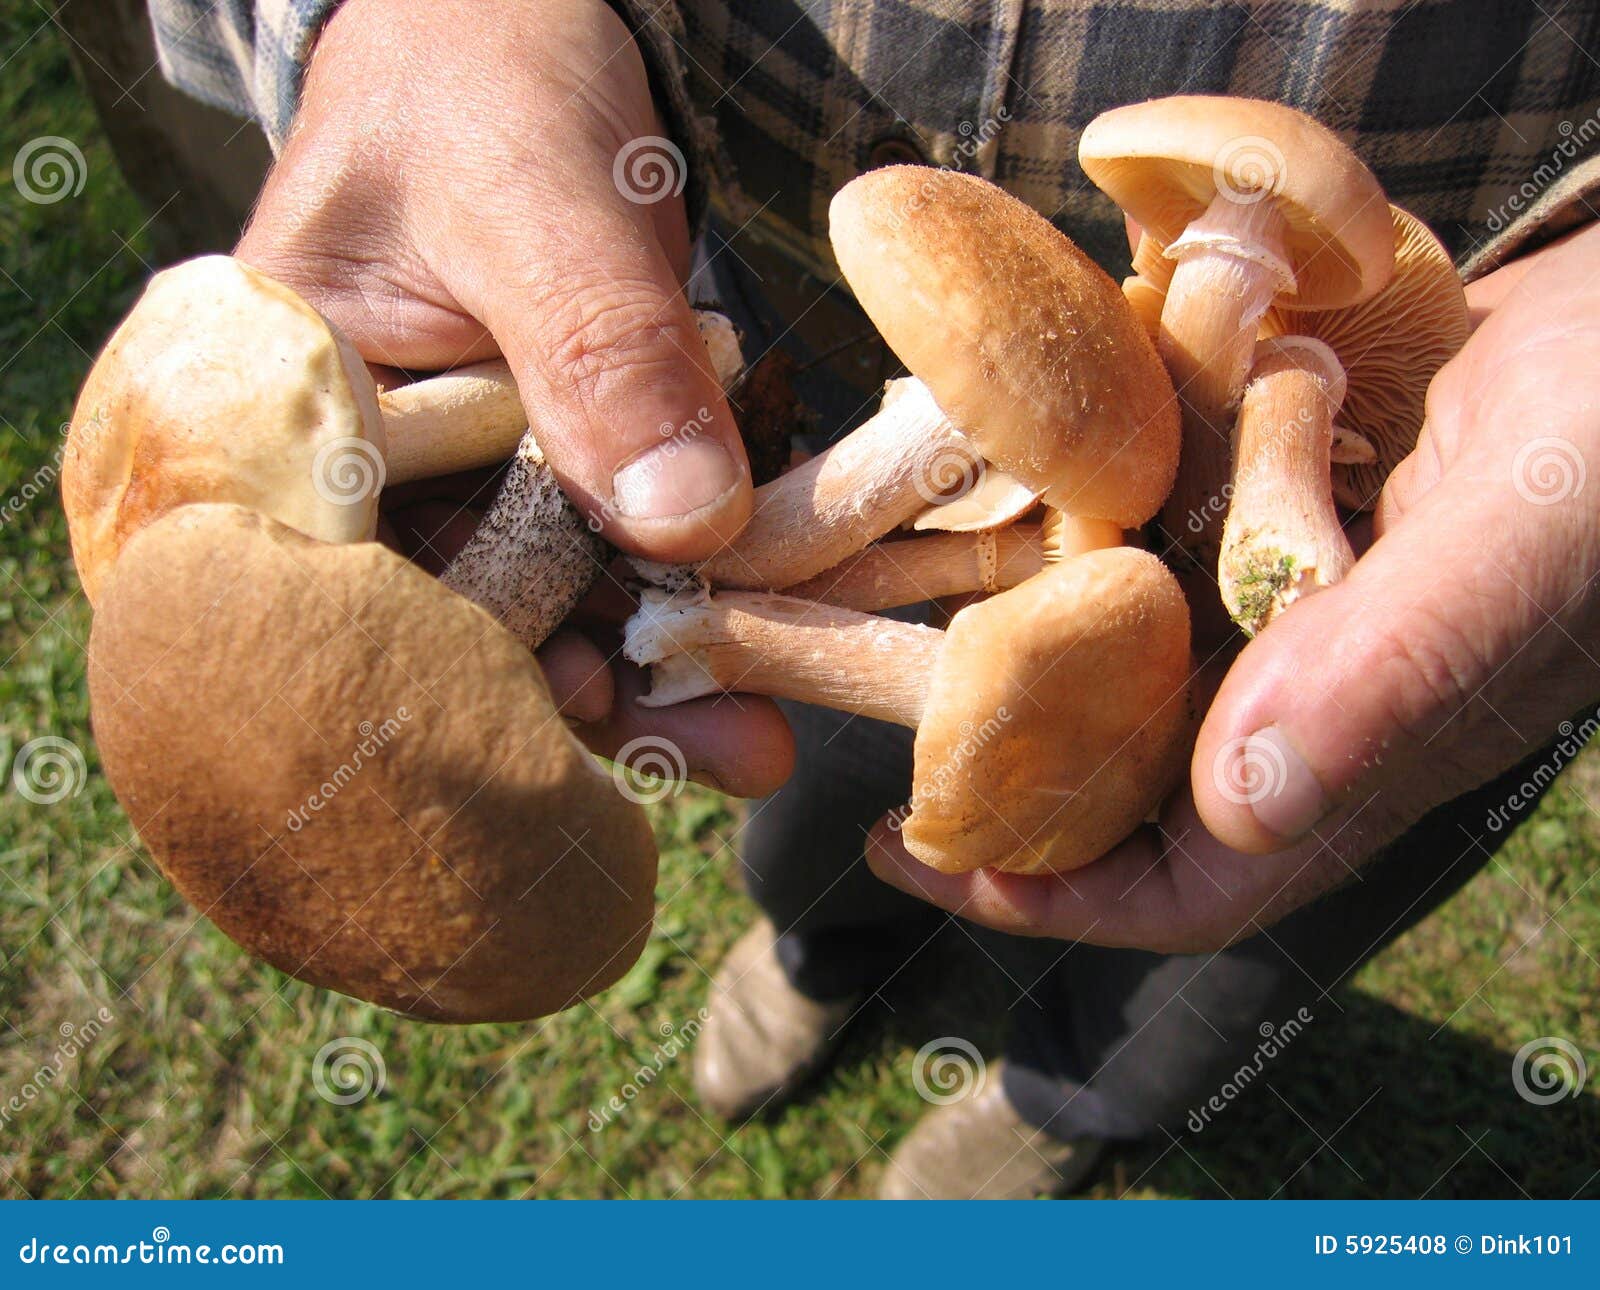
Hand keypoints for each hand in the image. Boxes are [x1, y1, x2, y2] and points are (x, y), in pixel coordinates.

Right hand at [239, 0, 791, 794]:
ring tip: (758, 739)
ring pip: (547, 606)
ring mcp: (460, 473)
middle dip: (589, 695)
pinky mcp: (545, 465)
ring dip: (652, 671)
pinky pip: (607, 555)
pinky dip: (679, 602)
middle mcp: (366, 470)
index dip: (468, 673)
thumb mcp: (534, 198)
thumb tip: (683, 524)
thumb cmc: (482, 75)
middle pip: (463, 626)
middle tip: (726, 748)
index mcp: (289, 417)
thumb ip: (597, 354)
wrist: (521, 24)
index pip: (359, 591)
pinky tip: (753, 656)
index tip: (587, 710)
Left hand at [869, 223, 1599, 949]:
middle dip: (1003, 765)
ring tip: (916, 589)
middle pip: (1127, 777)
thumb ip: (1395, 671)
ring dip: (1033, 635)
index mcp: (1367, 751)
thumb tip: (1242, 801)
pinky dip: (1096, 518)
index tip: (910, 853)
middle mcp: (1318, 694)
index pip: (1187, 884)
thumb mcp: (1522, 541)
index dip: (1046, 893)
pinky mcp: (1300, 508)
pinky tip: (1022, 465)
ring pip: (1137, 658)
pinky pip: (1174, 544)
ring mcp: (1305, 600)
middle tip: (877, 704)